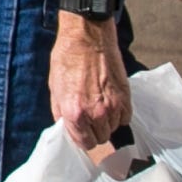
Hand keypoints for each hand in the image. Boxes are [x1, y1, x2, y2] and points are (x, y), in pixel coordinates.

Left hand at [49, 15, 129, 144]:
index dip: (83, 138)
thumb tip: (66, 127)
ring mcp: (113, 106)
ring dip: (108, 122)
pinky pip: (126, 117)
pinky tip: (111, 102)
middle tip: (91, 117)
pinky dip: (120, 113)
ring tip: (100, 105)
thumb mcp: (55, 88)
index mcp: (74, 113)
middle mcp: (95, 113)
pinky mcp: (125, 96)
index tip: (83, 132)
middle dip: (95, 131)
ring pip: (114, 128)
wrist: (87, 37)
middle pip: (101, 138)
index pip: (85, 143)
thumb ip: (61, 112)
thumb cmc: (68, 59)